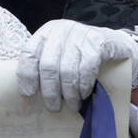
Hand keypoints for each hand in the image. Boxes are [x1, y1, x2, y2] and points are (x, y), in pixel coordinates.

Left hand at [16, 19, 137, 111]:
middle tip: (53, 107)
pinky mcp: (97, 43)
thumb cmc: (78, 52)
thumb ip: (43, 66)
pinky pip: (86, 70)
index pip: (29, 53)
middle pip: (48, 65)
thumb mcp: (58, 52)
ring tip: (72, 104)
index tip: (28, 94)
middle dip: (50, 91)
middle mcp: (61, 30)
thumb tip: (28, 96)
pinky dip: (83, 86)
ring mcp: (80, 35)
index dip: (26, 75)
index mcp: (47, 32)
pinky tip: (83, 94)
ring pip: (67, 70)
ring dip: (69, 93)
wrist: (111, 41)